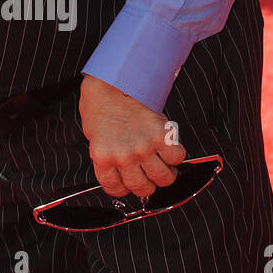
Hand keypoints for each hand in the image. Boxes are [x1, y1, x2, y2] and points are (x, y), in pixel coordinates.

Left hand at [78, 73, 186, 197]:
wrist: (110, 82)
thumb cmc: (100, 106)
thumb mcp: (95, 138)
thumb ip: (109, 159)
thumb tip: (123, 172)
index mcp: (103, 159)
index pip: (118, 190)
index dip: (127, 188)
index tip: (131, 183)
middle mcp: (123, 157)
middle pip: (145, 189)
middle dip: (149, 184)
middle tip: (151, 174)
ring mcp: (143, 147)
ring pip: (164, 177)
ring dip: (166, 173)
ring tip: (164, 164)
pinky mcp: (160, 135)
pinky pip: (177, 156)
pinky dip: (177, 155)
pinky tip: (170, 148)